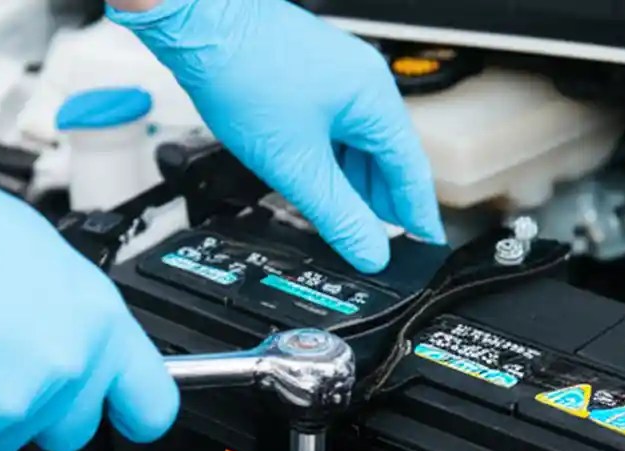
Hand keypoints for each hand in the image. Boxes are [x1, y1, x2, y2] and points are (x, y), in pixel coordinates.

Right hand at [0, 123, 178, 450]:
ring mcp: (1, 414)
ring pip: (2, 438)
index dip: (137, 409)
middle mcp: (58, 373)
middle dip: (40, 404)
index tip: (131, 413)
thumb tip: (62, 327)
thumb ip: (61, 307)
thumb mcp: (29, 247)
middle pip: (70, 428)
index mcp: (92, 321)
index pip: (151, 399)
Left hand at [109, 0, 445, 272]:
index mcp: (374, 100)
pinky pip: (333, 124)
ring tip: (345, 216)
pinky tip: (316, 177)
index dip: (417, 212)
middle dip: (381, 201)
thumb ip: (336, 214)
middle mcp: (362, 82)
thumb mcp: (295, 165)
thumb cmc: (243, 72)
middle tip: (378, 239)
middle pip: (386, 154)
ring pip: (356, 140)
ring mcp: (335, 74)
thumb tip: (369, 251)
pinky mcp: (306, 74)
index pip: (410, 168)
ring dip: (353, 180)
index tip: (425, 241)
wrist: (198, 24)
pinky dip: (331, 157)